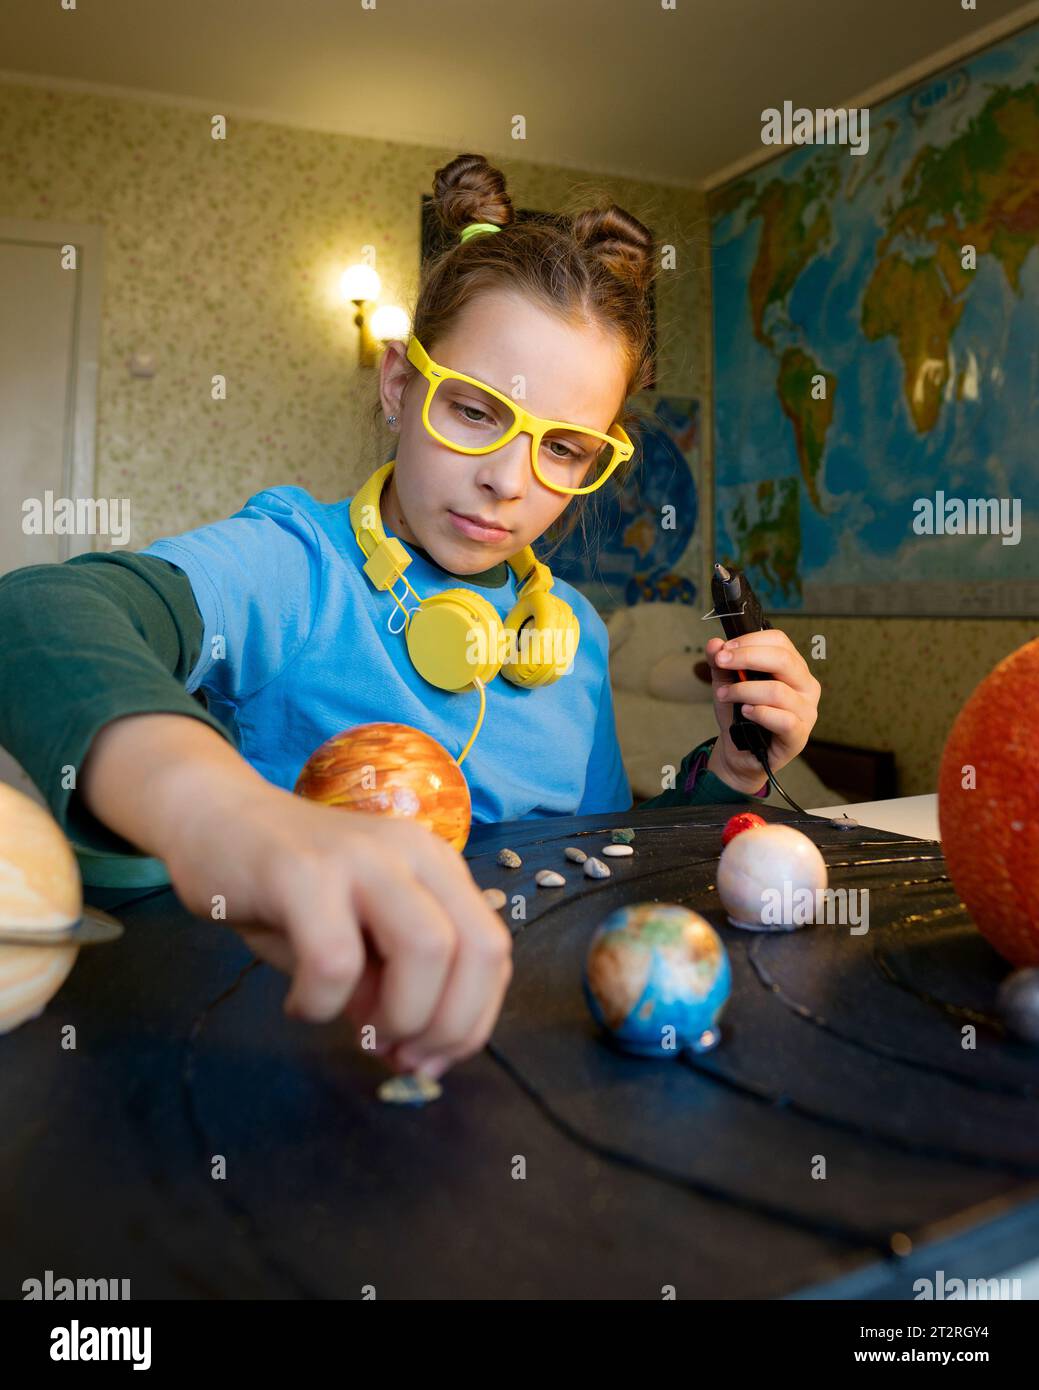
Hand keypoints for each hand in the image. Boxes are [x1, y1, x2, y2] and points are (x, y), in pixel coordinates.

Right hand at [161, 780, 511, 1081]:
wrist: (212, 819)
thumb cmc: (289, 889)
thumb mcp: (357, 937)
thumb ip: (395, 985)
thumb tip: (417, 1057)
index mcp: (437, 869)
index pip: (492, 951)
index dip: (471, 1021)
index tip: (427, 1060)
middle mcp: (413, 853)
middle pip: (476, 949)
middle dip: (447, 1026)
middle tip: (397, 1055)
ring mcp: (361, 857)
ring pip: (426, 947)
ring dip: (399, 1016)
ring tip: (356, 1029)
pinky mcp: (301, 871)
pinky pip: (335, 958)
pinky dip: (321, 1004)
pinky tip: (298, 1003)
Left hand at [703, 631, 820, 791]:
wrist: (740, 752)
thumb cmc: (740, 716)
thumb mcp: (727, 684)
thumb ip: (720, 664)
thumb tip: (714, 644)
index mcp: (793, 668)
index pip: (779, 641)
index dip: (750, 641)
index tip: (724, 649)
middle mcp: (806, 686)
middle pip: (782, 659)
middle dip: (746, 657)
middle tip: (721, 662)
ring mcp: (807, 711)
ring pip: (777, 690)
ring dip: (744, 690)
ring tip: (724, 695)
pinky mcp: (799, 735)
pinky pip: (784, 720)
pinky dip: (760, 713)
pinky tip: (745, 712)